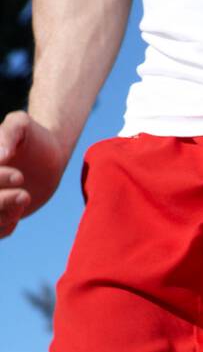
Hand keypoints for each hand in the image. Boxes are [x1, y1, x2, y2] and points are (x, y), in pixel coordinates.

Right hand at [0, 111, 67, 239]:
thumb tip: (2, 155)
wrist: (48, 156)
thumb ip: (9, 133)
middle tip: (25, 193)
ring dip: (4, 215)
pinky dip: (6, 226)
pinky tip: (18, 212)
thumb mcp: (21, 125)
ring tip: (24, 197)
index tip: (19, 176)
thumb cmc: (33, 136)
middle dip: (1, 200)